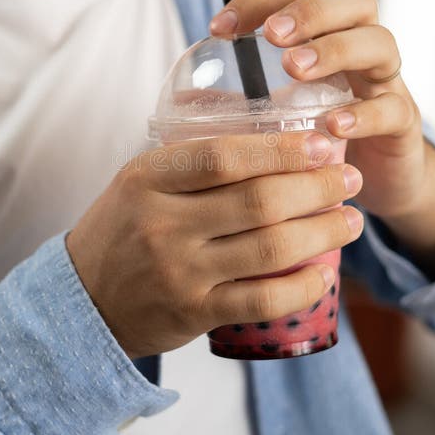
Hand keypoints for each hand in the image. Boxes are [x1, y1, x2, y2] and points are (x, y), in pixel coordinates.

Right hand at [66, 131, 363, 358]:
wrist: (83, 299)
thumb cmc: (124, 228)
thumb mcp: (140, 179)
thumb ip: (193, 154)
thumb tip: (267, 121)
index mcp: (149, 178)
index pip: (224, 156)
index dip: (281, 150)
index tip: (322, 144)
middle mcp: (163, 225)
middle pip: (259, 202)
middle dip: (317, 188)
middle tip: (348, 179)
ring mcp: (180, 273)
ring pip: (270, 251)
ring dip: (323, 233)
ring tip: (351, 220)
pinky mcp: (194, 314)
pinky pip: (262, 301)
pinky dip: (302, 288)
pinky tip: (324, 274)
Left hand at [210, 0, 421, 219]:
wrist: (380, 183)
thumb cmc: (323, 138)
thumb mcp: (278, 114)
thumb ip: (238, 101)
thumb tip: (181, 99)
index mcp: (325, 38)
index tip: (219, 28)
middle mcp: (360, 49)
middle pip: (355, 0)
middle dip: (310, 11)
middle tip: (272, 37)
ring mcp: (387, 83)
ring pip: (380, 42)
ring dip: (334, 50)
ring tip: (295, 72)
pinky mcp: (404, 124)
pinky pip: (393, 107)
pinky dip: (363, 114)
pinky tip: (333, 126)